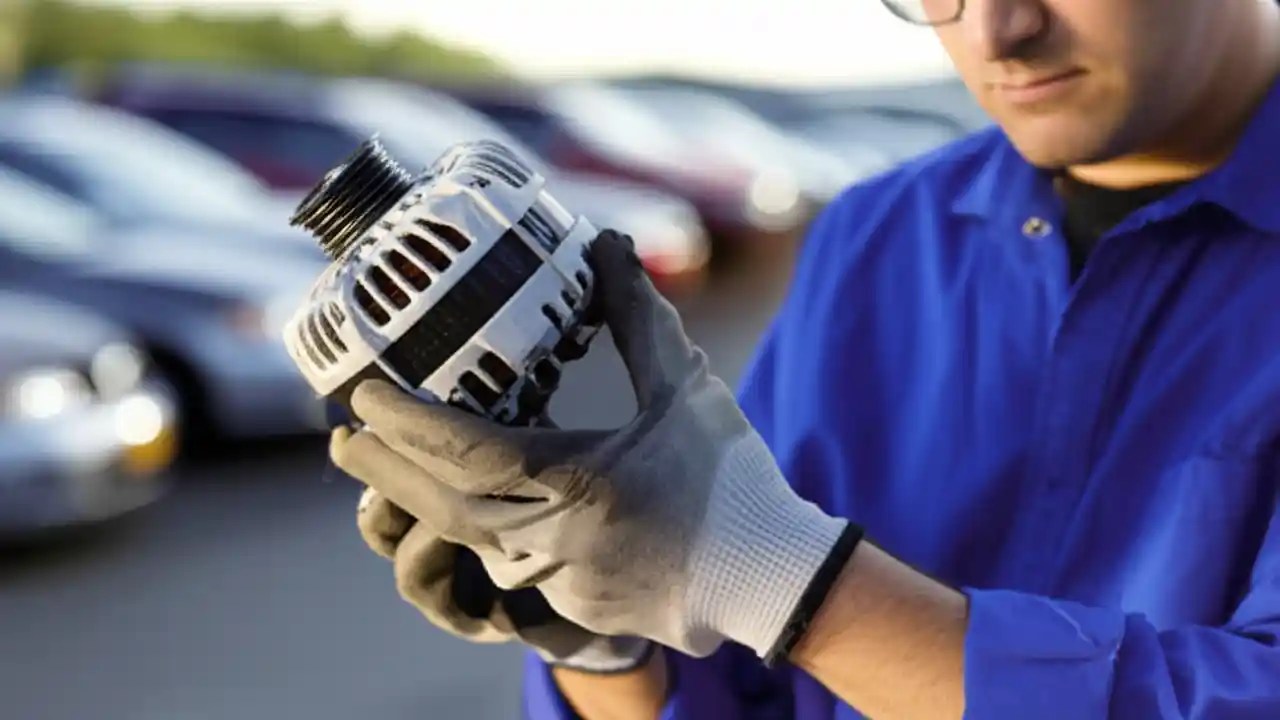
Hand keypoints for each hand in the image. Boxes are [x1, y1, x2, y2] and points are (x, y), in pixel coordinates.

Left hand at [331, 230, 854, 658]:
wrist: (769, 574)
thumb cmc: (730, 479)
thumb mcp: (685, 386)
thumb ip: (637, 313)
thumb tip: (608, 244)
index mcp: (575, 483)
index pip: (462, 451)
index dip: (403, 421)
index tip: (361, 396)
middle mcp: (552, 540)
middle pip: (441, 504)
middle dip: (385, 470)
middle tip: (344, 438)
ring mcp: (557, 581)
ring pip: (464, 540)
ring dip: (419, 502)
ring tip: (387, 468)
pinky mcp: (570, 605)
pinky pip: (498, 564)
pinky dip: (466, 530)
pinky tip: (455, 507)